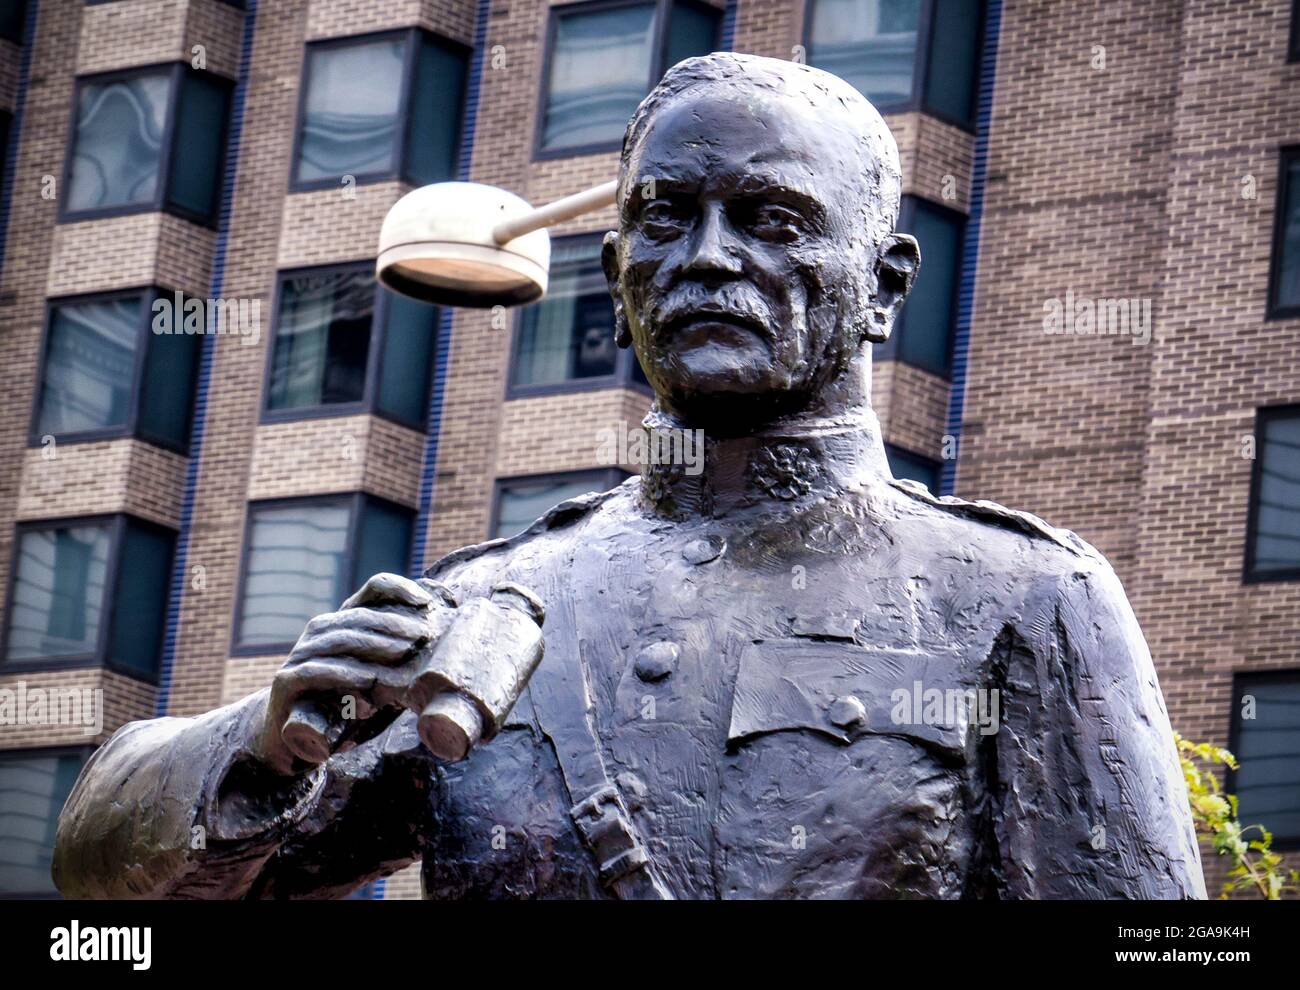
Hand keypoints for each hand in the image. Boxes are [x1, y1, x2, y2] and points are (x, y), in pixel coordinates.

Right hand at [254, 573, 455, 774]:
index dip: (400, 589)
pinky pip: (315, 672)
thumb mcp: (380, 676)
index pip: (373, 589)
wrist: (291, 736)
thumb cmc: (344, 702)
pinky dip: (343, 675)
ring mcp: (302, 654)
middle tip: (424, 638)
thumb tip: (449, 643)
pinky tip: (368, 681)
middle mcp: (322, 631)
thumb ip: (403, 660)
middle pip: (360, 616)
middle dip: (395, 625)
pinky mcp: (288, 683)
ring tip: (404, 655)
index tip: (429, 603)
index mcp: (346, 621)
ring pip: (340, 641)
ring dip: (374, 646)